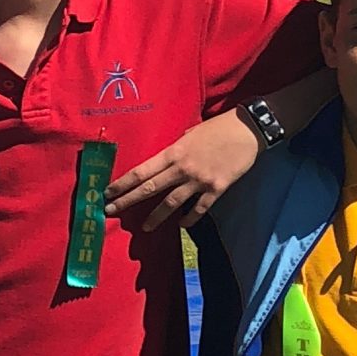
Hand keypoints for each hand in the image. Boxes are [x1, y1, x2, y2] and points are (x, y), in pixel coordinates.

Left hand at [105, 113, 259, 233]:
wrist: (248, 130)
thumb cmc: (219, 127)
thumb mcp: (192, 132)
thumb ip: (177, 147)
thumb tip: (168, 158)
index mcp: (174, 152)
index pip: (142, 171)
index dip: (123, 183)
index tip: (108, 192)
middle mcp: (182, 168)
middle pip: (149, 188)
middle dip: (127, 201)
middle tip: (109, 212)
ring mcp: (199, 180)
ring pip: (171, 203)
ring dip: (156, 217)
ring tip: (145, 228)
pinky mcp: (216, 189)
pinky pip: (199, 209)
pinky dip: (189, 219)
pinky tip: (182, 225)